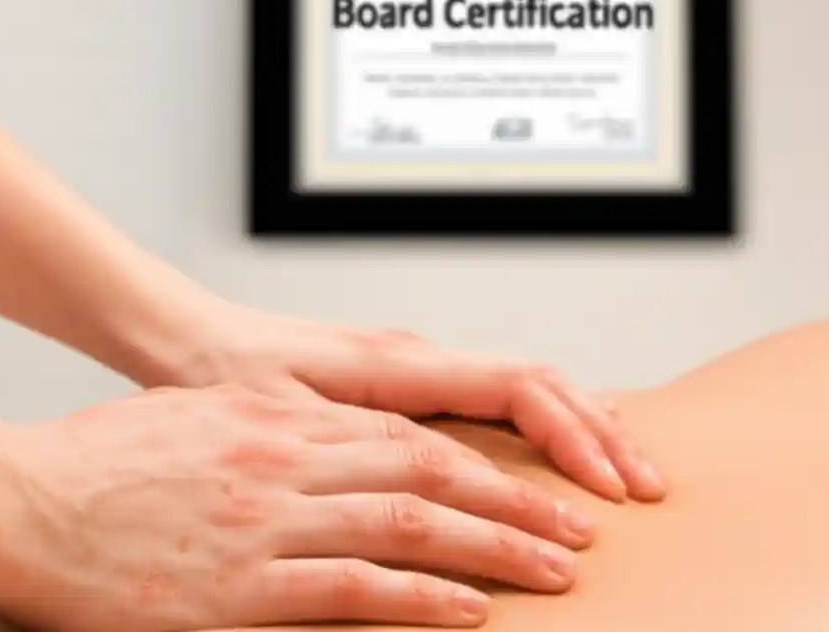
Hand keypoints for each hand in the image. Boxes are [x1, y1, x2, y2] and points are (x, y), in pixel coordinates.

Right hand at [0, 385, 594, 630]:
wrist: (26, 502)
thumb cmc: (96, 463)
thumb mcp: (190, 419)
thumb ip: (260, 426)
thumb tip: (313, 441)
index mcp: (275, 419)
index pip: (402, 435)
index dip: (475, 461)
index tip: (523, 482)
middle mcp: (285, 459)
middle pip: (426, 474)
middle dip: (510, 502)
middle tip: (570, 527)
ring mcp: (269, 521)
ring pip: (410, 526)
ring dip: (491, 549)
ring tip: (551, 570)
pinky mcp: (245, 585)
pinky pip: (354, 588)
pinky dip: (420, 599)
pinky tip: (466, 611)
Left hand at [153, 303, 663, 503]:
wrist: (182, 339)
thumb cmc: (222, 376)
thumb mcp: (287, 421)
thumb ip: (363, 440)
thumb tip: (442, 478)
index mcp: (398, 363)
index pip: (518, 386)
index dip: (573, 435)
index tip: (607, 488)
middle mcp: (416, 357)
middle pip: (537, 381)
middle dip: (598, 432)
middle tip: (646, 487)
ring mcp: (411, 367)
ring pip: (520, 385)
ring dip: (576, 425)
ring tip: (621, 467)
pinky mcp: (398, 383)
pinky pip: (489, 395)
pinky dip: (536, 421)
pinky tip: (552, 448)